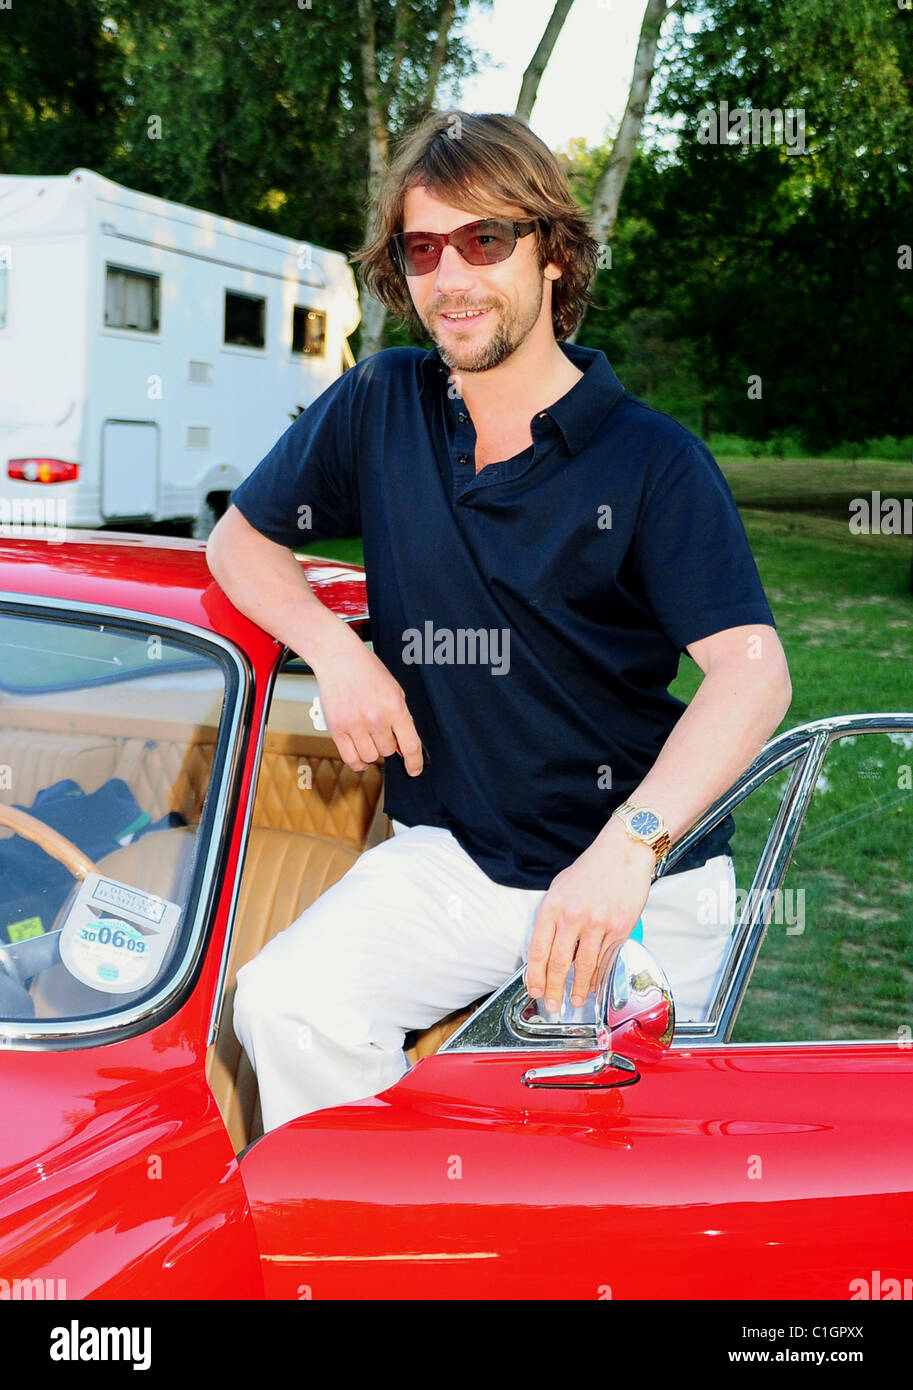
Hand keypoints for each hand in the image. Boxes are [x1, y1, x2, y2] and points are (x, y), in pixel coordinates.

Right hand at [307, 626, 423, 775]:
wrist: (339, 658)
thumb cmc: (368, 672)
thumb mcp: (395, 691)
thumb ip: (401, 719)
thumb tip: (403, 747)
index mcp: (395, 707)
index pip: (410, 745)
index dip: (415, 762)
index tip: (414, 770)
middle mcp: (376, 718)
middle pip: (387, 752)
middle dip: (387, 745)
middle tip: (380, 731)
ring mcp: (355, 725)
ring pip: (370, 757)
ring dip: (371, 751)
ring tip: (367, 735)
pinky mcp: (337, 729)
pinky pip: (351, 759)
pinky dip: (358, 761)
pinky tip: (360, 752)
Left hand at [525, 819, 654, 1011]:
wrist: (624, 852)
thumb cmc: (592, 869)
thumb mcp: (561, 887)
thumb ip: (553, 916)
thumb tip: (548, 948)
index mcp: (553, 906)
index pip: (538, 949)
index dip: (535, 975)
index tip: (534, 990)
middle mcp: (573, 916)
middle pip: (559, 963)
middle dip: (553, 989)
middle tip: (552, 1006)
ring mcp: (598, 923)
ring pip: (584, 966)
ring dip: (578, 988)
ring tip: (575, 1000)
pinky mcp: (620, 928)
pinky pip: (606, 958)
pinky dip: (600, 976)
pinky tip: (596, 986)